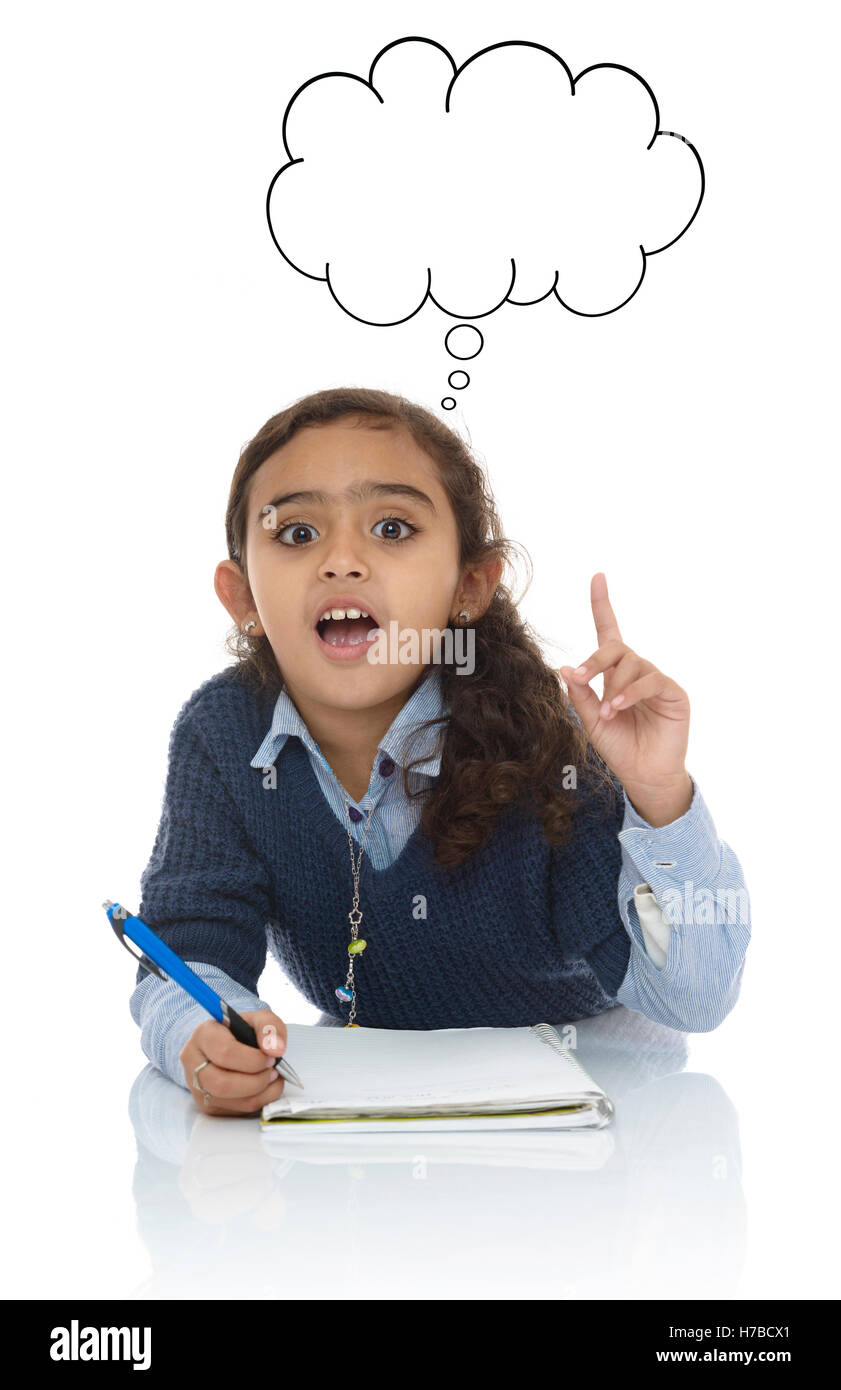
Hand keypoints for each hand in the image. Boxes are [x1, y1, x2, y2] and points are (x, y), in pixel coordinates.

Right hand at [180, 1008, 287, 1115]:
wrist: (228, 1045)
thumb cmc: (241, 1032)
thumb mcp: (258, 1019)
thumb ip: (270, 1027)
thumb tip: (275, 1049)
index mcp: (203, 1036)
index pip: (225, 1053)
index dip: (253, 1060)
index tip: (270, 1057)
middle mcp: (194, 1062)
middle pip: (222, 1084)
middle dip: (256, 1081)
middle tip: (272, 1071)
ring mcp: (197, 1087)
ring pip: (230, 1101)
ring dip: (260, 1092)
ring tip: (271, 1077)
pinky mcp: (207, 1105)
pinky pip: (235, 1111)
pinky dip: (258, 1101)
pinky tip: (263, 1087)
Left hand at [559, 573, 691, 825]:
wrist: (644, 775)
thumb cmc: (620, 747)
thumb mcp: (591, 721)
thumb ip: (580, 694)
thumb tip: (565, 667)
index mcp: (614, 674)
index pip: (609, 632)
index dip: (602, 605)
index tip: (598, 577)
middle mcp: (636, 671)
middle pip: (615, 647)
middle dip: (595, 660)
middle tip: (582, 677)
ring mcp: (656, 680)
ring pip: (631, 664)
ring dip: (613, 686)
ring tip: (609, 711)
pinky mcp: (673, 693)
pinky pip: (650, 681)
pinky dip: (631, 692)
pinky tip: (619, 706)